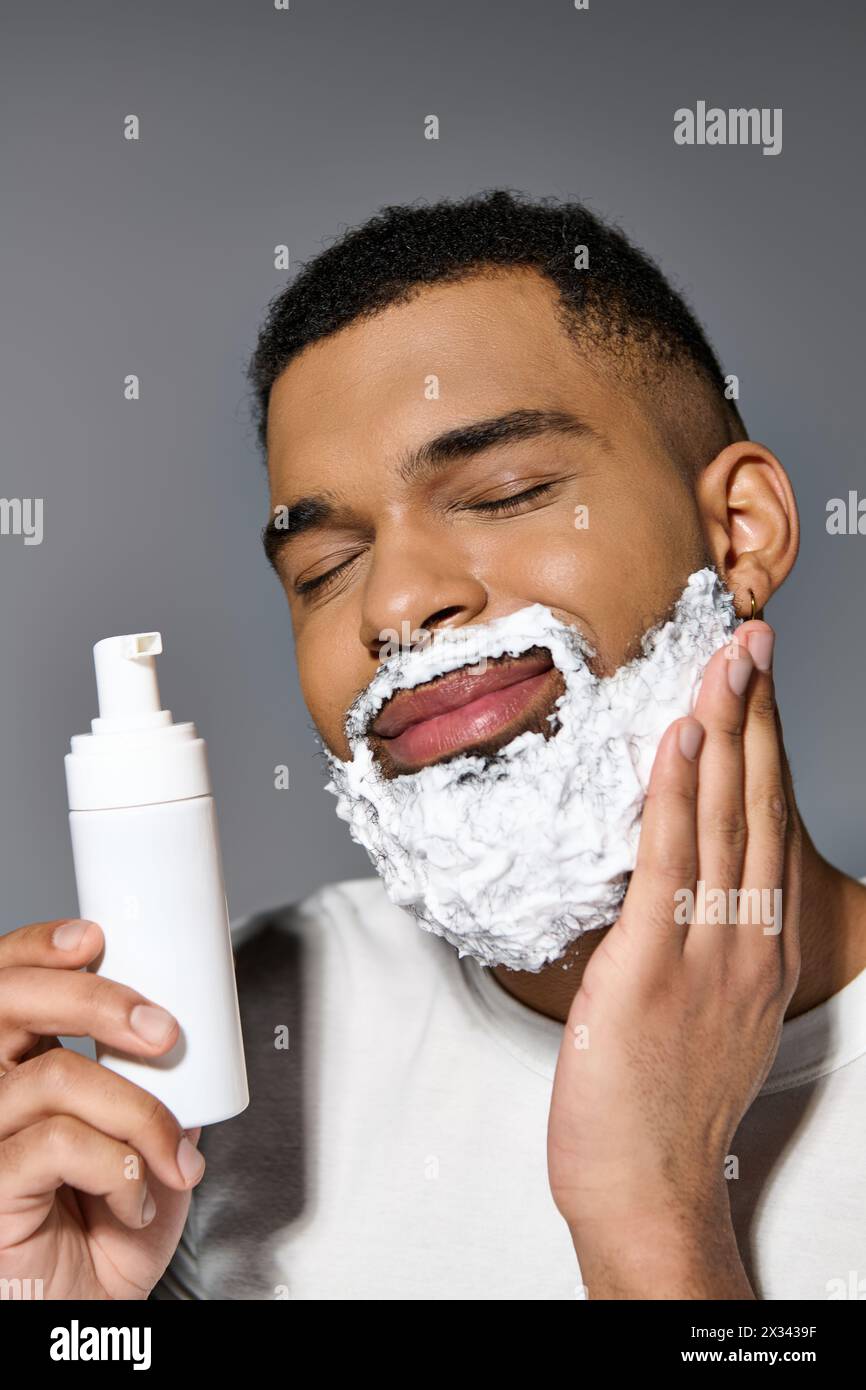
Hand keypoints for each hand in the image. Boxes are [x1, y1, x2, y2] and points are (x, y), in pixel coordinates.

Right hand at [0, 918, 204, 1298]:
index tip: (96, 939)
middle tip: (162, 1032)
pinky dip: (116, 1162)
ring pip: (57, 1075)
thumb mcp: (145, 1141)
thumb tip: (181, 1039)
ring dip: (138, 1110)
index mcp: (14, 1065)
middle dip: (94, 999)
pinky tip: (133, 1197)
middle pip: (9, 1004)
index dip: (37, 947)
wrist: (92, 1313)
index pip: (4, 983)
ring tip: (171, 1157)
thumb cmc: (109, 1228)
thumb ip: (153, 1085)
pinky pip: (57, 1141)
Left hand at [547, 620, 800, 1296]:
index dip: (764, 753)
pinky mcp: (653, 964)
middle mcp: (748, 941)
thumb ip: (692, 948)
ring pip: (724, 819)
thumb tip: (660, 891)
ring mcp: (707, 951)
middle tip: (753, 640)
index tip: (756, 691)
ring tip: (727, 660)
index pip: (766, 830)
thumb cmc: (660, 1112)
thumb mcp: (698, 1018)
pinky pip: (670, 861)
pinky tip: (680, 739)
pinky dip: (678, 793)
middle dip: (755, 715)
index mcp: (758, 951)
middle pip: (757, 807)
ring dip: (724, 730)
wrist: (647, 1193)